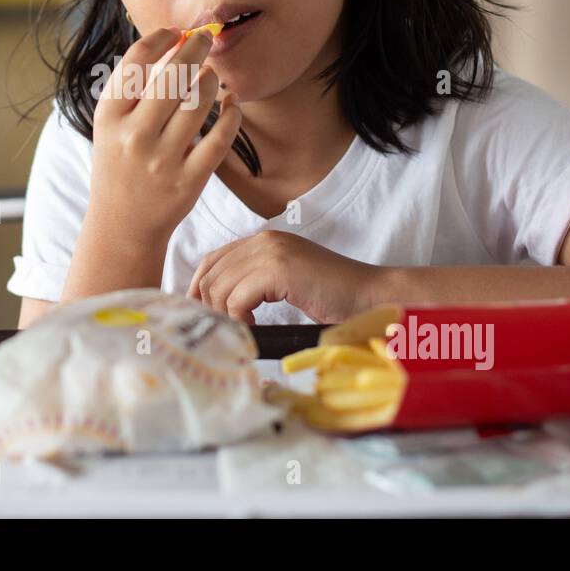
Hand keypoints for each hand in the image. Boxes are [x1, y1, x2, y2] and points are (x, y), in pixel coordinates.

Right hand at [86, 26, 241, 243]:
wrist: (121, 224)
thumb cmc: (119, 163)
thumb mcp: (111, 124)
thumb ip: (134, 87)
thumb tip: (173, 42)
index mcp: (109, 117)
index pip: (135, 61)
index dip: (159, 38)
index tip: (174, 33)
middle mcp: (134, 136)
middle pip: (172, 76)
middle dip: (194, 48)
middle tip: (204, 39)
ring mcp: (163, 161)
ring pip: (198, 103)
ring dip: (210, 80)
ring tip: (210, 74)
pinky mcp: (189, 181)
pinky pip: (219, 138)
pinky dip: (231, 114)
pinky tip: (231, 102)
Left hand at [187, 230, 378, 324]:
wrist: (370, 295)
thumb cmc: (334, 296)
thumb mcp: (287, 282)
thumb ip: (256, 283)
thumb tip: (219, 306)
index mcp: (264, 240)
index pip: (214, 259)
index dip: (199, 287)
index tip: (200, 313)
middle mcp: (263, 240)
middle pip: (212, 273)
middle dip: (208, 306)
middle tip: (221, 330)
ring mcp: (271, 252)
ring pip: (220, 286)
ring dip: (225, 315)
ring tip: (243, 330)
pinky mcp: (278, 270)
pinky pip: (237, 297)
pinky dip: (240, 318)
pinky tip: (255, 327)